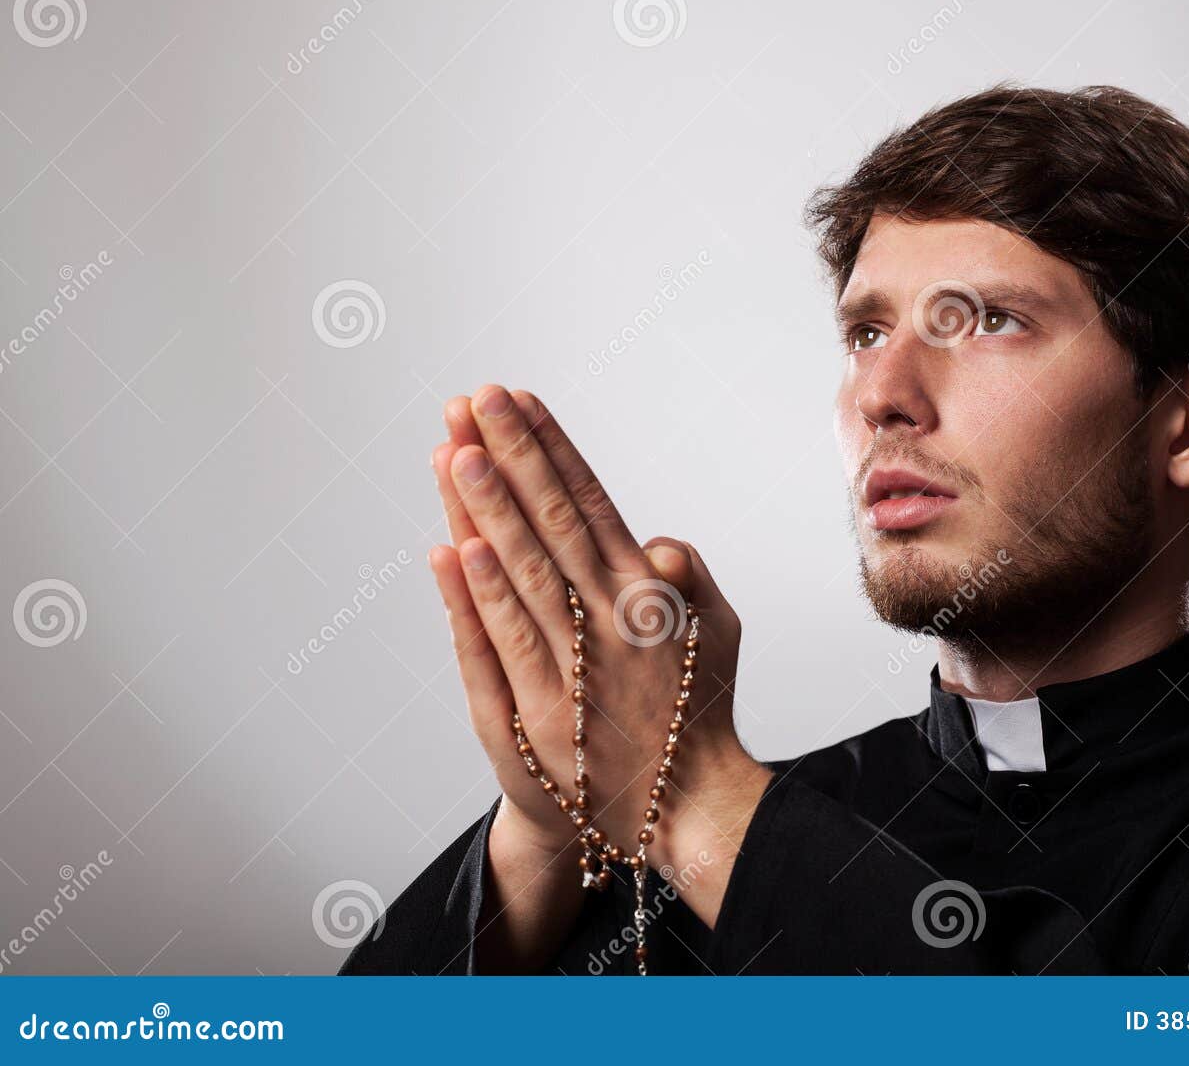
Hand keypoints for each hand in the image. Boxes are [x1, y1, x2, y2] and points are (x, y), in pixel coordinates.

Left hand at [428, 386, 769, 912]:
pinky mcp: (536, 716)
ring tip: (455, 451)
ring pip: (519, 573)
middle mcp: (609, 621)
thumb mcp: (718, 630)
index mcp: (648, 594)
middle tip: (473, 399)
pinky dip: (474, 597)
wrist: (687, 810)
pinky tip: (449, 549)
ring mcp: (571, 667)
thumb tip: (654, 536)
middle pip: (549, 522)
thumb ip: (688, 572)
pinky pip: (500, 646)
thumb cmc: (699, 711)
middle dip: (510, 455)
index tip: (518, 400)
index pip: (589, 501)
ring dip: (484, 509)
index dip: (550, 448)